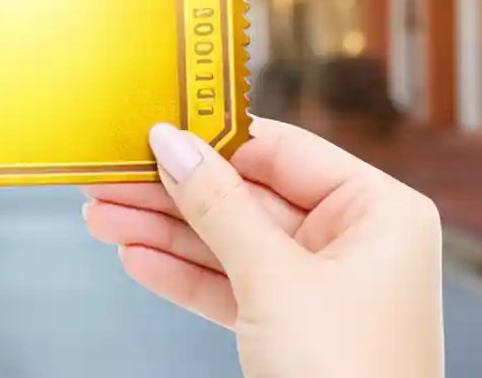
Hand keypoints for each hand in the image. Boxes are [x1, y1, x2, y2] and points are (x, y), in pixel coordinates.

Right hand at [83, 119, 442, 377]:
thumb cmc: (351, 376)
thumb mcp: (275, 279)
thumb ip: (218, 207)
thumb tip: (174, 145)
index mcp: (379, 211)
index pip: (282, 151)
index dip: (213, 139)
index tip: (155, 128)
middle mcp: (354, 242)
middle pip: (246, 197)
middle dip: (174, 192)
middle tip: (112, 175)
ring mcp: (321, 286)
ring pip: (229, 243)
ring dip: (164, 232)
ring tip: (102, 215)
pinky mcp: (292, 327)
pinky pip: (230, 286)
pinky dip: (183, 275)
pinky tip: (135, 257)